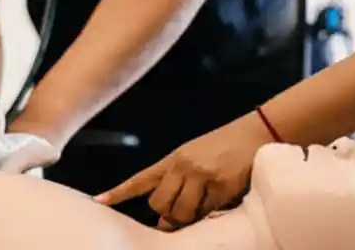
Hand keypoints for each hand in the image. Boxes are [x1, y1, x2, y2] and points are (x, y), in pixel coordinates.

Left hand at [96, 113, 274, 227]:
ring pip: (181, 212)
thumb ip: (180, 184)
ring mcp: (201, 174)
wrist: (256, 132)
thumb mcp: (197, 158)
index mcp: (174, 158)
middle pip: (159, 203)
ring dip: (189, 218)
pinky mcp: (220, 184)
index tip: (99, 202)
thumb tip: (166, 222)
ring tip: (203, 206)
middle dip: (167, 215)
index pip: (142, 178)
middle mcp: (183, 165)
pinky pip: (207, 211)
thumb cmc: (225, 148)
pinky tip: (220, 199)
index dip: (119, 192)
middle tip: (182, 214)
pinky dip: (212, 212)